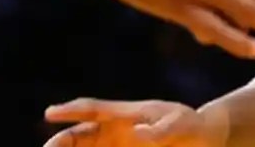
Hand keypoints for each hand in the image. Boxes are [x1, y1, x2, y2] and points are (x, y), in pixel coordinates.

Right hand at [43, 99, 225, 146]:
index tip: (50, 113)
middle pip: (80, 136)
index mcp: (126, 115)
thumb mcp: (182, 125)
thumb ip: (161, 130)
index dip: (71, 111)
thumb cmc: (191, 126)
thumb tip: (137, 133)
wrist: (205, 139)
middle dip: (61, 143)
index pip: (93, 110)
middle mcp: (116, 131)